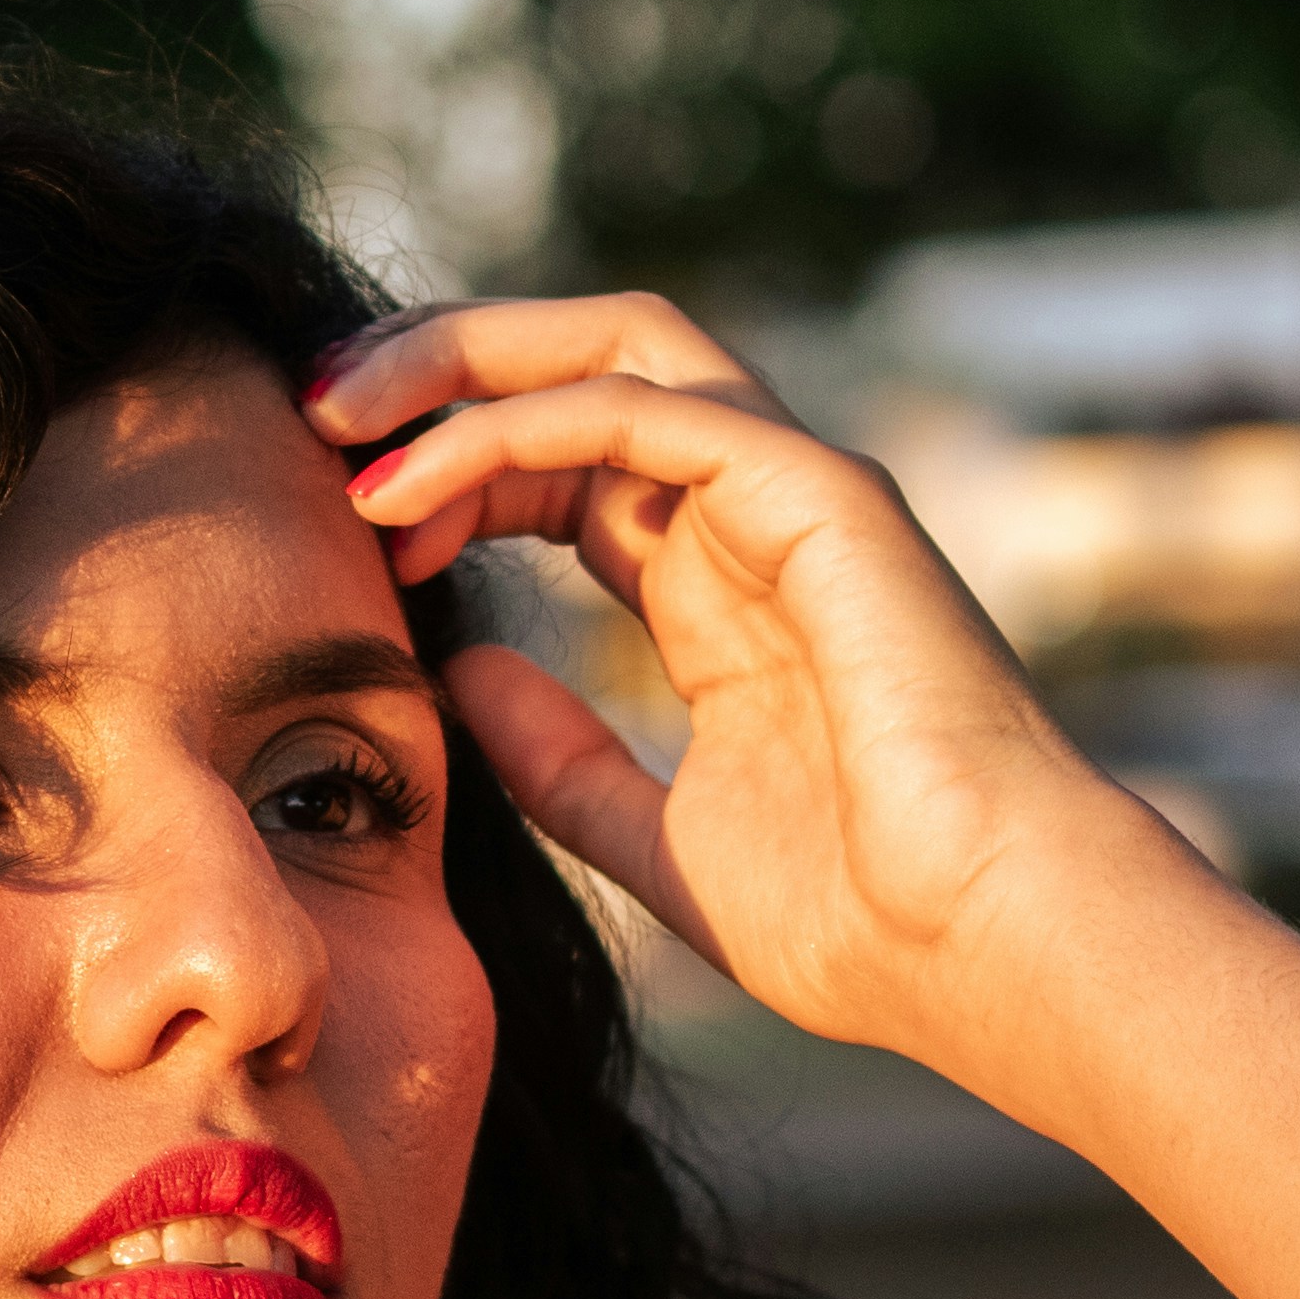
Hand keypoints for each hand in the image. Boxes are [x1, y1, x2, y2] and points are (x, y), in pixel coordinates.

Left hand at [305, 293, 1209, 1090]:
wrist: (988, 953)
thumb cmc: (865, 922)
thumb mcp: (656, 842)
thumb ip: (560, 761)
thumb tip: (461, 677)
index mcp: (722, 587)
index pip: (567, 460)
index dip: (449, 463)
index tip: (339, 518)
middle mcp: (758, 516)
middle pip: (580, 366)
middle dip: (438, 368)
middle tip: (311, 410)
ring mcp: (799, 492)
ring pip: (612, 345)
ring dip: (460, 364)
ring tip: (338, 421)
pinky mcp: (824, 494)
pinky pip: (645, 407)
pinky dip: (515, 423)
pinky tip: (416, 486)